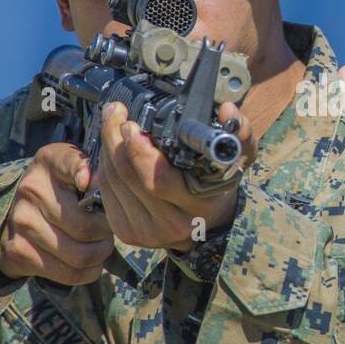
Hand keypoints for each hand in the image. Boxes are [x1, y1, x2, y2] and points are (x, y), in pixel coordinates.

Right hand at [0, 143, 114, 285]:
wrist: (16, 214)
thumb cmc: (61, 190)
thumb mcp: (74, 168)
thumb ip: (93, 168)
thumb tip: (100, 180)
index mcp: (49, 162)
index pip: (71, 163)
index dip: (86, 175)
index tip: (92, 185)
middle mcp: (31, 189)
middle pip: (87, 227)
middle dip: (107, 235)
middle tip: (108, 233)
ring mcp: (22, 222)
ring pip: (80, 255)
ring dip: (100, 255)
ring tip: (100, 247)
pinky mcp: (19, 251)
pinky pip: (68, 273)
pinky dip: (88, 272)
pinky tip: (89, 263)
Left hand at [95, 101, 256, 251]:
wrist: (210, 223)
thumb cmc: (221, 184)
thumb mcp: (239, 157)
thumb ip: (240, 132)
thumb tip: (228, 110)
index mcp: (199, 206)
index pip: (161, 180)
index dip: (140, 151)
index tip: (131, 124)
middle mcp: (171, 223)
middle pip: (129, 177)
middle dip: (115, 139)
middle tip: (115, 112)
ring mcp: (146, 232)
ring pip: (114, 182)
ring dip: (107, 148)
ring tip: (111, 122)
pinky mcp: (127, 233)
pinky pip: (107, 193)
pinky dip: (104, 167)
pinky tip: (110, 149)